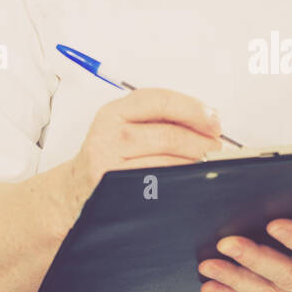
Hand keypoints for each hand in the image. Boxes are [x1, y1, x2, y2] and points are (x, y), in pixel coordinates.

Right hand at [66, 87, 222, 213]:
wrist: (74, 189)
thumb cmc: (108, 154)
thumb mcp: (124, 125)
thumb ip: (160, 117)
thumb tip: (209, 119)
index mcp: (114, 112)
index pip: (160, 101)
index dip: (193, 109)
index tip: (214, 120)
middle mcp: (109, 135)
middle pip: (169, 135)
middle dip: (202, 142)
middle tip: (217, 148)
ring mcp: (110, 165)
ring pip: (167, 162)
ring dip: (195, 163)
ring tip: (207, 163)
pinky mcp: (116, 190)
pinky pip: (159, 184)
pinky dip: (180, 180)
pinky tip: (188, 178)